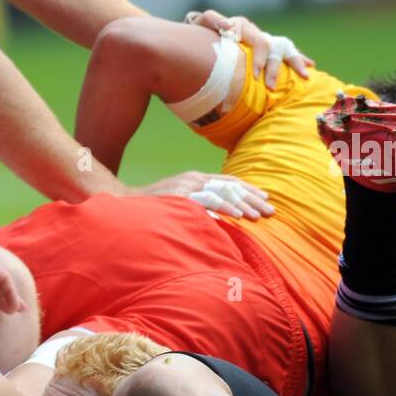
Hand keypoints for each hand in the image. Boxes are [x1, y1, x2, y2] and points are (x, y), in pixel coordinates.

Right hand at [135, 171, 272, 218]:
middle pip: (230, 186)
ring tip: (258, 216)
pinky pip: (206, 201)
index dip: (248, 190)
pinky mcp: (180, 196)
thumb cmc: (152, 207)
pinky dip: (223, 208)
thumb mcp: (178, 201)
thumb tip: (217, 215)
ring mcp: (187, 186)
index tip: (265, 199)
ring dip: (242, 205)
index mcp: (195, 178)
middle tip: (271, 211)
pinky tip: (236, 216)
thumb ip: (197, 203)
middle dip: (252, 199)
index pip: (228, 182)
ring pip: (222, 193)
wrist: (124, 203)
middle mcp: (193, 179)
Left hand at [186, 9, 313, 88]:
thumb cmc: (199, 32)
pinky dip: (297, 60)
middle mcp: (256, 33)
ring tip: (306, 75)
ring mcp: (262, 41)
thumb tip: (229, 26)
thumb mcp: (203, 23)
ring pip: (285, 49)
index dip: (259, 59)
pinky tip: (310, 67)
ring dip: (296, 62)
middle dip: (275, 68)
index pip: (259, 42)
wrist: (198, 37)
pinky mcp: (264, 50)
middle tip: (272, 88)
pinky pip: (285, 54)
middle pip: (274, 48)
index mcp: (243, 27)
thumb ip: (213, 20)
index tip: (256, 76)